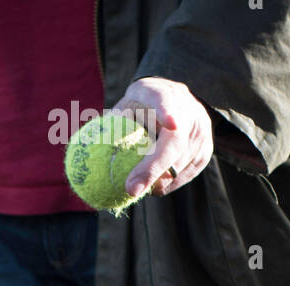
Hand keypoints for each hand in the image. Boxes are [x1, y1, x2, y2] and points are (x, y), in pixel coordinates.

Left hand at [113, 77, 213, 198]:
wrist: (171, 107)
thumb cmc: (134, 113)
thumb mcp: (120, 112)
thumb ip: (107, 128)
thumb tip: (82, 152)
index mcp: (160, 91)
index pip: (164, 97)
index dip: (168, 108)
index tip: (170, 123)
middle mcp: (186, 107)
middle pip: (175, 140)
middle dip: (153, 166)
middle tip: (130, 190)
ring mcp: (201, 128)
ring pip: (179, 163)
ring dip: (157, 180)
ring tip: (136, 186)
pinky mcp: (206, 149)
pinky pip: (185, 175)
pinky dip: (166, 184)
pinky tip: (154, 186)